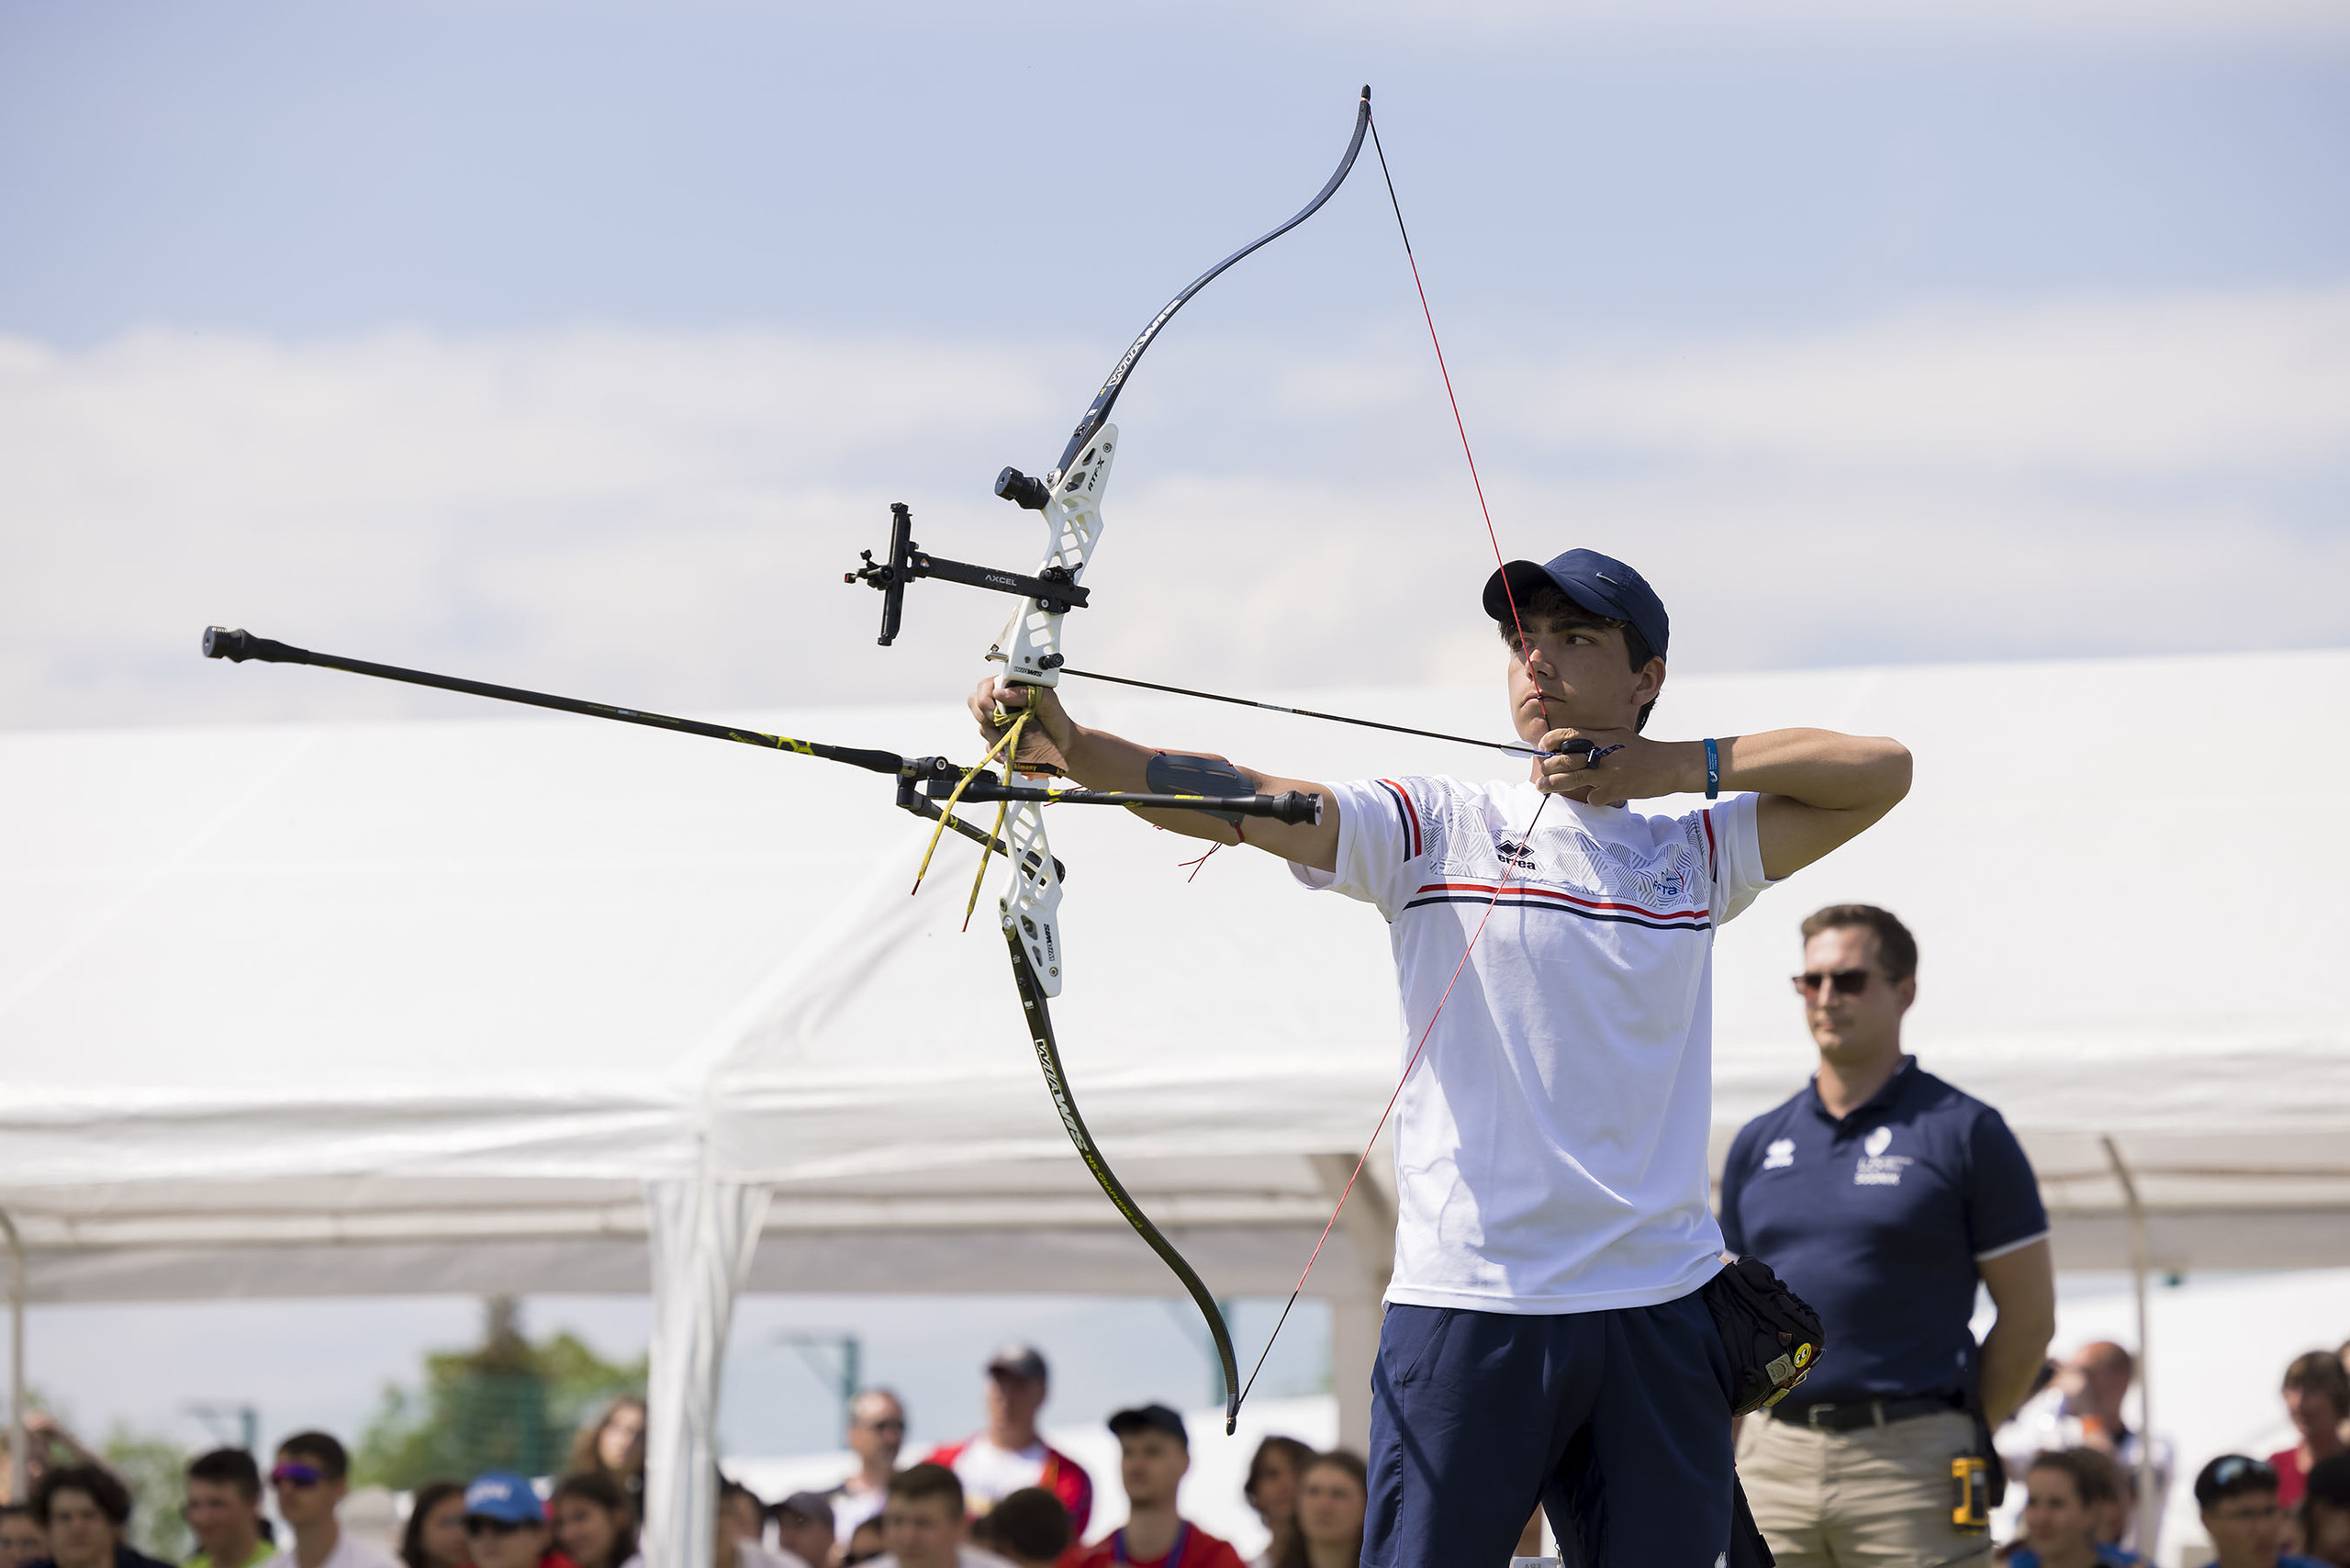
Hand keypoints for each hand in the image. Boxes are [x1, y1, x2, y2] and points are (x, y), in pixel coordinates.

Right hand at [967, 675, 1072, 773]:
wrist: (1063, 744)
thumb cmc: (1055, 719)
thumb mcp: (1048, 700)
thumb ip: (1026, 692)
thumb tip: (1001, 693)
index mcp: (1009, 687)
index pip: (984, 687)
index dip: (986, 701)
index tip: (998, 714)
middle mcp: (1000, 703)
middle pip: (976, 706)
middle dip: (988, 720)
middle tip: (1005, 727)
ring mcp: (997, 723)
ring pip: (982, 728)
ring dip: (998, 738)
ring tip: (1017, 741)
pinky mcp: (998, 740)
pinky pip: (989, 746)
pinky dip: (999, 751)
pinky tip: (1013, 751)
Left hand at [1531, 727, 1687, 806]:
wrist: (1670, 764)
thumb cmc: (1641, 751)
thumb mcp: (1617, 736)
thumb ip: (1595, 738)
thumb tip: (1568, 744)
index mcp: (1602, 737)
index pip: (1568, 735)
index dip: (1550, 741)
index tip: (1543, 747)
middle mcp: (1603, 752)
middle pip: (1564, 759)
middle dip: (1548, 767)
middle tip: (1541, 774)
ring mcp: (1609, 772)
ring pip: (1572, 778)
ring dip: (1553, 784)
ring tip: (1542, 787)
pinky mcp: (1616, 789)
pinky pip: (1594, 797)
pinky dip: (1592, 798)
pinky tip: (1598, 795)